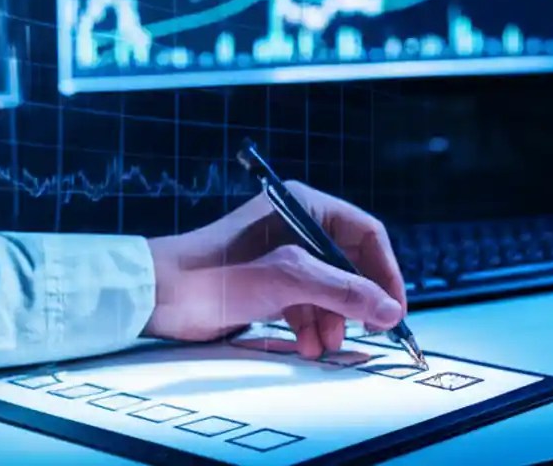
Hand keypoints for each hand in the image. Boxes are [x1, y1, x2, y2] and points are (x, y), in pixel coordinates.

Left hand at [141, 181, 406, 357]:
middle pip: (350, 265)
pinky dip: (312, 326)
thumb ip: (343, 292)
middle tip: (366, 331)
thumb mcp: (288, 279)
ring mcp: (283, 257)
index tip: (394, 306)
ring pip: (330, 290)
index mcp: (304, 206)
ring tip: (323, 345)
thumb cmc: (214, 274)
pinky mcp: (269, 283)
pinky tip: (307, 345)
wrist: (159, 298)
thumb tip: (389, 308)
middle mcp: (297, 227)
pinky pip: (307, 304)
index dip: (385, 271)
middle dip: (356, 302)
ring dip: (333, 320)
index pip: (366, 234)